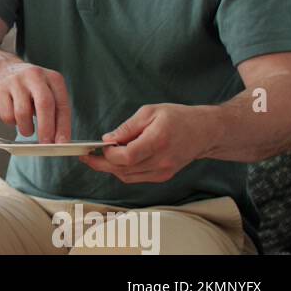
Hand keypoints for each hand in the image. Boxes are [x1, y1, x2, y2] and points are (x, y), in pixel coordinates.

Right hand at [0, 60, 70, 142]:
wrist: (5, 71)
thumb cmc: (32, 90)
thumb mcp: (49, 94)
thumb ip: (55, 114)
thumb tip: (59, 141)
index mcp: (54, 79)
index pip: (62, 105)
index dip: (63, 126)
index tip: (62, 143)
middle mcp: (35, 76)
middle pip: (44, 104)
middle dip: (46, 128)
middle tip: (46, 145)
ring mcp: (16, 81)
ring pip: (22, 112)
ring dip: (26, 129)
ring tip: (28, 130)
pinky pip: (7, 115)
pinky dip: (12, 122)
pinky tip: (15, 117)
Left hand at [79, 103, 213, 183]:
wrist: (205, 132)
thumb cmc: (178, 117)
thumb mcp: (150, 112)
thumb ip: (127, 127)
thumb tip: (107, 139)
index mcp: (157, 141)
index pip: (126, 157)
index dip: (108, 154)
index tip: (97, 145)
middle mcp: (161, 161)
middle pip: (123, 170)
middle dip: (100, 164)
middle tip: (85, 156)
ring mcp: (163, 172)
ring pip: (127, 176)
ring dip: (109, 168)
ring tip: (97, 156)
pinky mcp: (163, 176)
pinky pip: (135, 178)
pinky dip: (122, 170)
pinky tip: (115, 159)